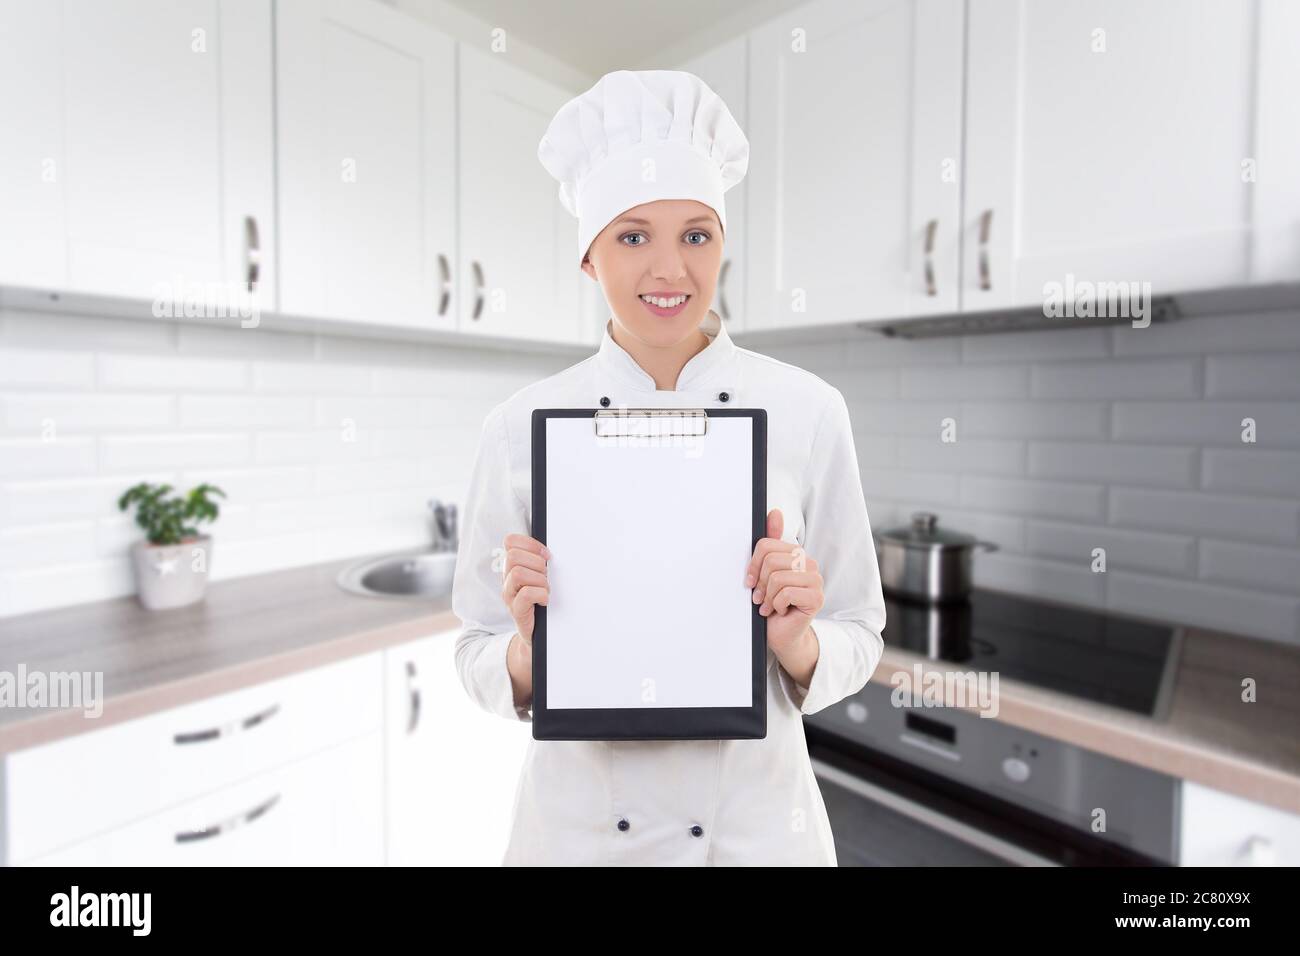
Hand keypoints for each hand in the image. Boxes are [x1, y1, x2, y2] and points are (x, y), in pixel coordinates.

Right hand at [499, 532, 549, 645]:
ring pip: (518, 573)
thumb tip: (550, 550)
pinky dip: (541, 594)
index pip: (510, 541)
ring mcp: (509, 595)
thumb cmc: (542, 601)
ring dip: (539, 580)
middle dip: (536, 563)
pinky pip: (526, 594)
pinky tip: (544, 600)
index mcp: (513, 566)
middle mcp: (507, 579)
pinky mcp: (516, 611)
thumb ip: (541, 562)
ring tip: (546, 590)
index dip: (530, 543)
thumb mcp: (541, 577)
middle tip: (546, 576)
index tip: (546, 555)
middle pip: (513, 556)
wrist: (539, 634)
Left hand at [744, 509, 823, 655]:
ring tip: (769, 606)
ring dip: (767, 597)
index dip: (753, 565)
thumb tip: (775, 512)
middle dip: (760, 583)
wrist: (782, 634)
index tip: (750, 581)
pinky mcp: (816, 597)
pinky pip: (786, 593)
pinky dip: (776, 605)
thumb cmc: (772, 604)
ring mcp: (816, 580)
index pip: (766, 546)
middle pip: (771, 561)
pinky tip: (778, 611)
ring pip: (777, 578)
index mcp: (796, 554)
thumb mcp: (765, 573)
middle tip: (760, 597)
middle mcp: (809, 563)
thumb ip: (769, 545)